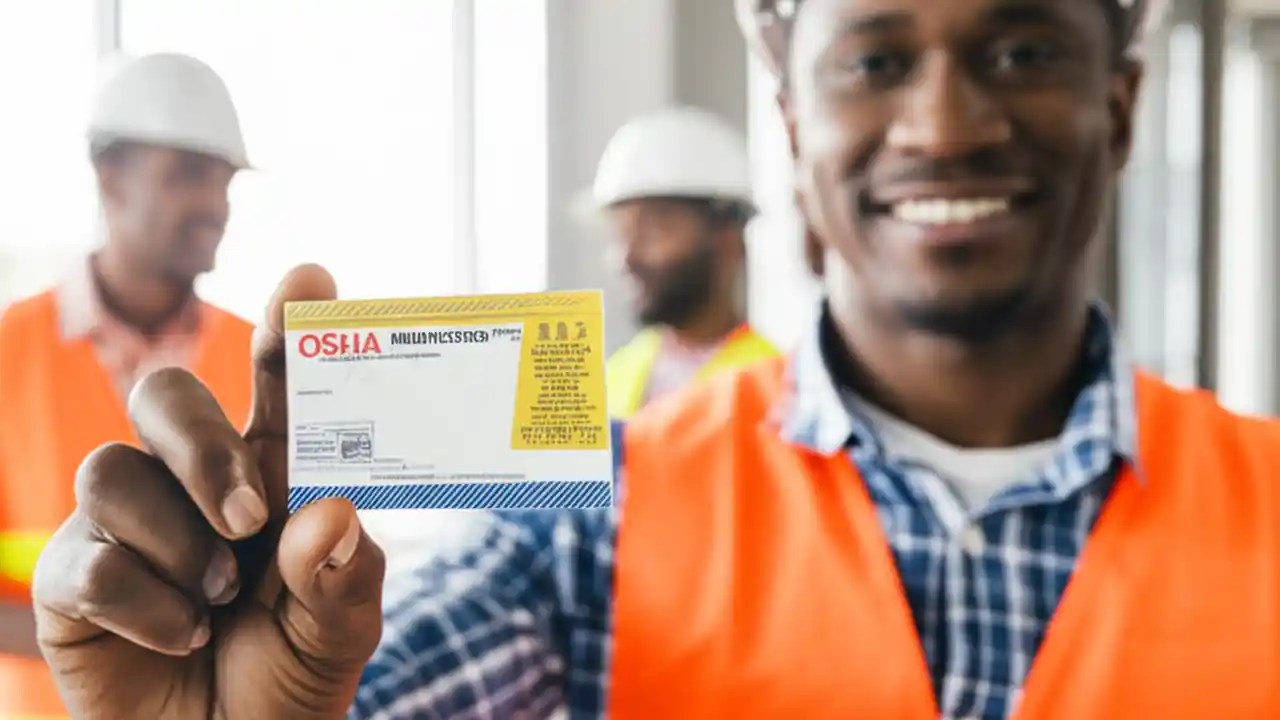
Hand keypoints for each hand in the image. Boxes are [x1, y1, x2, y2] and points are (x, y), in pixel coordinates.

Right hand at [31, 265, 385, 718]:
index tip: (310, 281)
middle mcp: (194, 482)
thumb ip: (344, 578)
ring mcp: (127, 524)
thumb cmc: (289, 677)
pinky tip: (181, 637)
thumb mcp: (340, 634)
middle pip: (165, 395)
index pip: (277, 385)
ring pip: (113, 470)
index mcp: (274, 474)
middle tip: (249, 516)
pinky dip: (145, 606)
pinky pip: (86, 559)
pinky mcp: (72, 578)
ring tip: (219, 599)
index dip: (287, 328)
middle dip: (201, 445)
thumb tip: (330, 515)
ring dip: (176, 543)